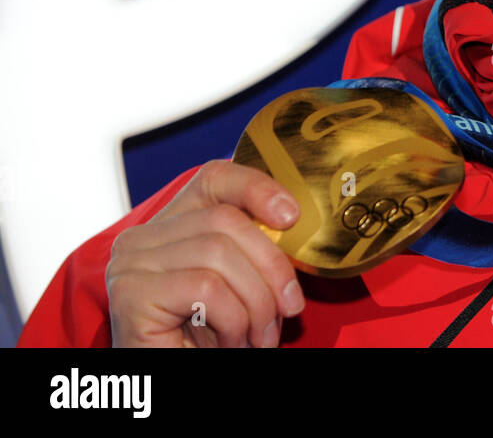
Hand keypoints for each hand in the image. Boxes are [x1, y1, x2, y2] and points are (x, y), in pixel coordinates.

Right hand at [106, 160, 304, 346]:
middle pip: (226, 220)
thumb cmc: (208, 338)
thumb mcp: (238, 283)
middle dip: (272, 267)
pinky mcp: (131, 295)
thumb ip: (253, 249)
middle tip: (289, 308)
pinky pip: (205, 288)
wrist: (167, 383)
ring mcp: (130, 264)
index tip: (293, 217)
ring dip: (256, 302)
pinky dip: (233, 319)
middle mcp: (141, 238)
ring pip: (220, 254)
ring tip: (259, 337)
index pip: (214, 178)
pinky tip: (231, 342)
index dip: (257, 187)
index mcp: (170, 225)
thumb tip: (294, 221)